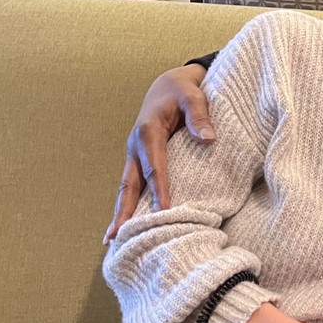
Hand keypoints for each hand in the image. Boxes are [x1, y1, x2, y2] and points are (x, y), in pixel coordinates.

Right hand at [104, 64, 212, 242]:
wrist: (168, 84)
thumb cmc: (183, 90)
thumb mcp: (193, 96)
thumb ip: (200, 115)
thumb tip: (209, 139)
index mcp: (148, 132)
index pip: (156, 166)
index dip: (160, 189)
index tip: (164, 211)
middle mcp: (136, 146)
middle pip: (129, 183)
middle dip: (124, 210)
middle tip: (118, 236)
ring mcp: (135, 154)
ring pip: (127, 187)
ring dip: (120, 212)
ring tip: (114, 238)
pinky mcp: (139, 159)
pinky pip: (133, 184)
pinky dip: (129, 203)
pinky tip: (127, 223)